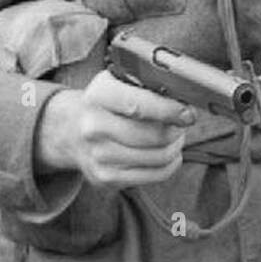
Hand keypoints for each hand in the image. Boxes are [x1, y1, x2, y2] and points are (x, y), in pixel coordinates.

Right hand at [35, 72, 195, 188]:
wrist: (72, 131)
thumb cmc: (108, 105)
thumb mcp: (120, 83)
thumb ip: (148, 87)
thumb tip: (185, 102)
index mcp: (98, 95)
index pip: (139, 105)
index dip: (169, 110)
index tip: (187, 113)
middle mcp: (93, 126)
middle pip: (153, 135)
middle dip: (177, 130)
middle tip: (182, 123)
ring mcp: (98, 155)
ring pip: (158, 156)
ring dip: (176, 146)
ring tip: (174, 136)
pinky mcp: (105, 177)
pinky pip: (155, 175)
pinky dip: (171, 164)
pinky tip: (169, 154)